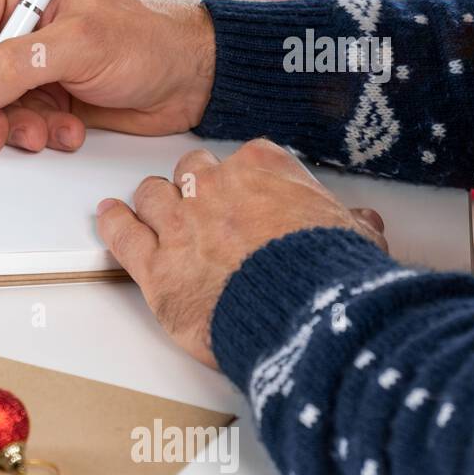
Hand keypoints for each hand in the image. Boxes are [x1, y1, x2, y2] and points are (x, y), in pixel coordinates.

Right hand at [0, 0, 215, 152]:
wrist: (193, 78)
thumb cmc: (151, 40)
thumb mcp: (81, 45)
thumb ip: (19, 65)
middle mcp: (28, 24)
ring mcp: (38, 62)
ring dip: (16, 125)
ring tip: (44, 134)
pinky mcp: (52, 95)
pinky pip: (25, 120)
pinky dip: (42, 133)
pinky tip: (70, 132)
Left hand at [95, 139, 387, 368]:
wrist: (299, 315)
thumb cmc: (326, 276)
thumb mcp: (355, 239)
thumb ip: (350, 223)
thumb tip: (362, 222)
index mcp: (262, 169)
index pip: (243, 159)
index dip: (240, 181)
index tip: (243, 195)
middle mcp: (213, 187)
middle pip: (190, 171)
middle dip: (194, 187)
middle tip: (200, 209)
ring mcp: (178, 223)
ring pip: (151, 196)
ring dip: (154, 204)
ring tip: (156, 214)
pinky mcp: (155, 265)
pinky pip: (122, 233)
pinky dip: (114, 224)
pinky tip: (111, 218)